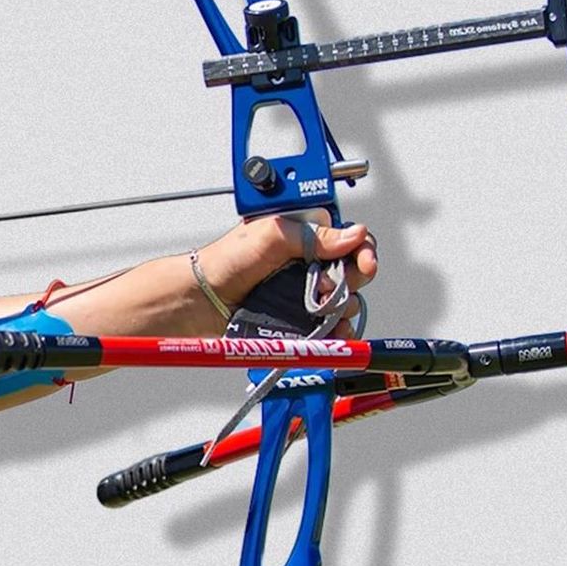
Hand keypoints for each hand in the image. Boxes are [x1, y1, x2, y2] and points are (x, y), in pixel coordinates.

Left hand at [193, 213, 377, 334]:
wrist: (202, 298)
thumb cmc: (226, 260)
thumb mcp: (271, 235)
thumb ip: (313, 234)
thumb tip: (353, 234)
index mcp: (307, 236)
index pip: (351, 240)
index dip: (363, 250)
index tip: (364, 262)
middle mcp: (311, 264)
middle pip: (355, 272)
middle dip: (350, 279)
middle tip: (327, 285)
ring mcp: (307, 293)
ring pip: (347, 301)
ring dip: (340, 306)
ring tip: (318, 306)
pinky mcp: (301, 319)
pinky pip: (332, 328)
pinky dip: (338, 331)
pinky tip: (332, 331)